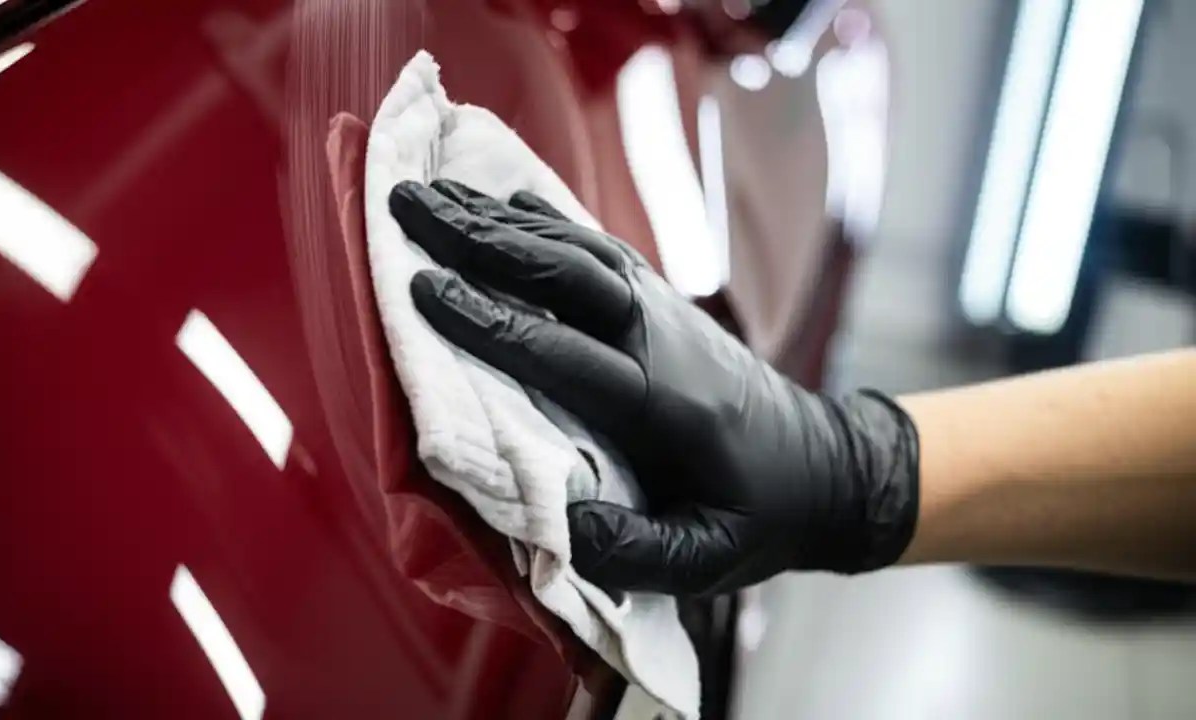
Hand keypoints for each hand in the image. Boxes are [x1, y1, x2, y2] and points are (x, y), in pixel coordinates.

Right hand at [388, 180, 919, 594]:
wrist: (824, 467)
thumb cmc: (757, 517)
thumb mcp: (708, 560)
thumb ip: (637, 551)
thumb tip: (559, 527)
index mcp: (663, 403)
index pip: (563, 353)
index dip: (490, 322)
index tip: (423, 290)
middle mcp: (660, 338)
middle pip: (566, 273)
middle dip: (479, 239)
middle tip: (405, 206)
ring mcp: (664, 309)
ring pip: (576, 248)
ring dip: (498, 219)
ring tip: (429, 193)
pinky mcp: (663, 300)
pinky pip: (596, 247)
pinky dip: (543, 220)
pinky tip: (498, 201)